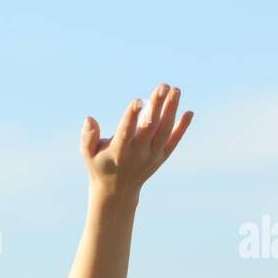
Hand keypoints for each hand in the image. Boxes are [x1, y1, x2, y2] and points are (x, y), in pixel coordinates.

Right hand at [80, 84, 192, 201]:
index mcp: (118, 152)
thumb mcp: (88, 154)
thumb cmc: (100, 165)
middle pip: (150, 127)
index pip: (126, 132)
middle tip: (163, 85)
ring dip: (171, 110)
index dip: (131, 116)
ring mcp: (151, 156)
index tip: (138, 100)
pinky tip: (189, 112)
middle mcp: (137, 155)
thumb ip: (88, 137)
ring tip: (176, 90)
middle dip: (157, 106)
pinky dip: (182, 128)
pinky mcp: (161, 157)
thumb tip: (89, 119)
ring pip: (164, 131)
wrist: (117, 191)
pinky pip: (174, 141)